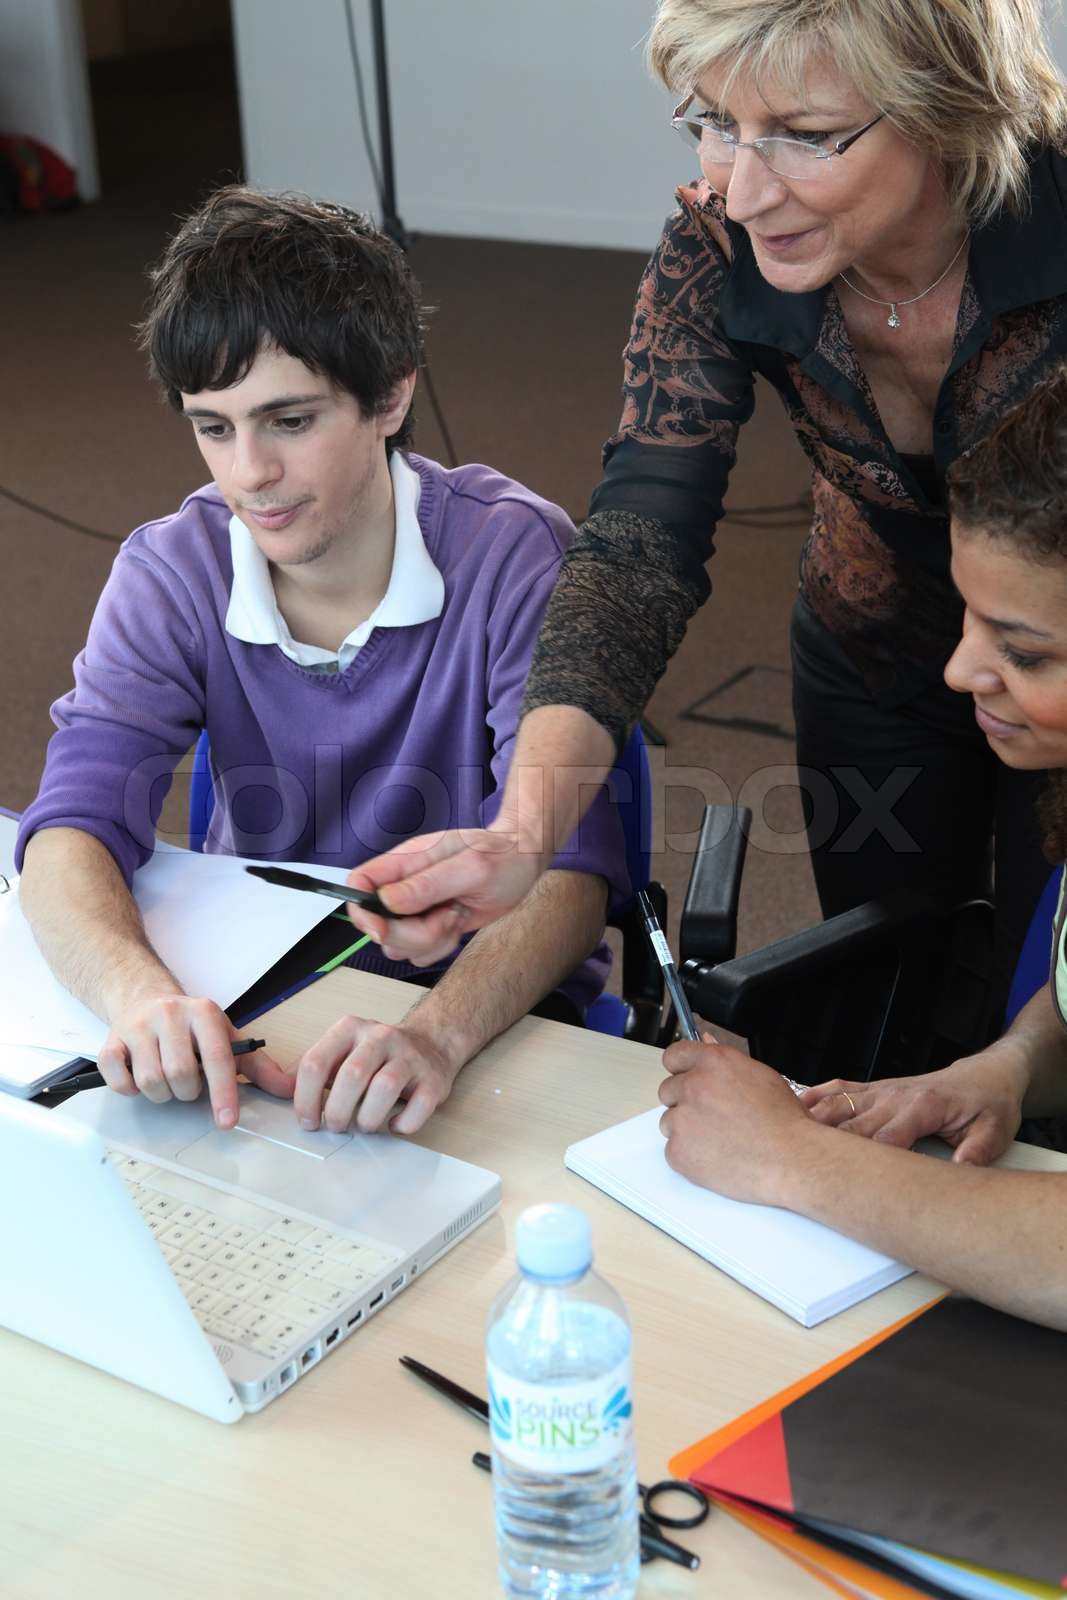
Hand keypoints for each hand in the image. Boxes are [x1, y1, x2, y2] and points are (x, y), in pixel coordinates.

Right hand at [97, 989, 291, 1128]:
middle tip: (188, 1085)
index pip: (217, 1058)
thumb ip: (258, 1066)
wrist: (144, 997)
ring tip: (166, 1081)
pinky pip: (118, 1079)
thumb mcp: (227, 1038)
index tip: (227, 1122)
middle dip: (187, 1092)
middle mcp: (170, 1014)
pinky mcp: (111, 1039)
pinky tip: (138, 1079)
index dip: (223, 1093)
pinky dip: (128, 1090)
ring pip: (150, 1081)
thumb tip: (289, 1090)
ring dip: (161, 1094)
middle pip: (180, 1074)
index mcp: (204, 1012)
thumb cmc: (191, 1027)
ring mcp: (138, 1025)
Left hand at [293, 1014, 460, 1134]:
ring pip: (384, 1089)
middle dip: (337, 1111)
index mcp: (350, 1029)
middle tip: (337, 1127)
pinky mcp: (434, 1080)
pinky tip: (393, 1125)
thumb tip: (280, 1090)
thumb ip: (315, 1067)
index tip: (308, 1122)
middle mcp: (380, 1037)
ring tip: (364, 1126)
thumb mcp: (342, 1050)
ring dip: (368, 1119)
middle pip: (351, 1076)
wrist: (432, 1044)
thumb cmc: (377, 1055)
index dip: (306, 1099)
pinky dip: (401, 1125)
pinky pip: (416, 1108)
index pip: (316, 1062)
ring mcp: (410, 1057)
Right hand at [342, 823, 544, 965]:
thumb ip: (426, 884)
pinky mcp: (429, 925)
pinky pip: (419, 952)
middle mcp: (404, 886)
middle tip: (446, 916)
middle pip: (377, 926)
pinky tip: (458, 922)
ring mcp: (416, 908)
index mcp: (405, 862)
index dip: (361, 911)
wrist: (523, 862)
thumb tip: (386, 900)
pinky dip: (440, 946)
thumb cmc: (501, 855)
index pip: (358, 884)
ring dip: (429, 941)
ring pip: (397, 945)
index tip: (383, 928)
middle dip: (411, 934)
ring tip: (456, 914)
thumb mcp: (470, 868)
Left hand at [658, 1038, 818, 1205]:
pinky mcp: (678, 1151)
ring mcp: (682, 1120)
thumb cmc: (784, 1121)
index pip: (674, 1056)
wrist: (792, 1160)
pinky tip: (717, 1158)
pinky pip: (673, 1150)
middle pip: (668, 1090)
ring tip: (720, 1140)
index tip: (686, 1078)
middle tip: (712, 1117)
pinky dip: (690, 1156)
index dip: (681, 1069)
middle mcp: (693, 1086)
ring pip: (669, 1122)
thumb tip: (705, 1041)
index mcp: (713, 1063)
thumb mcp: (760, 1076)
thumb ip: (725, 1060)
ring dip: (687, 1130)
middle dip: (684, 1102)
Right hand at [798, 1043, 1029, 1164]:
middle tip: (794, 1165)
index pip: (885, 1138)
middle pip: (851, 1125)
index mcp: (922, 1107)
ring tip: (779, 1138)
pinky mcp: (874, 1088)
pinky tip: (790, 1108)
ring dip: (809, 1121)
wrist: (986, 1075)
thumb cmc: (989, 1105)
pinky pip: (837, 1088)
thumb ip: (977, 1152)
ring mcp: (880, 1090)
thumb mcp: (995, 1131)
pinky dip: (813, 1097)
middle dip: (824, 1145)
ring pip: (837, 1105)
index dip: (862, 1161)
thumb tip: (958, 1173)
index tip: (841, 1180)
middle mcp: (894, 1096)